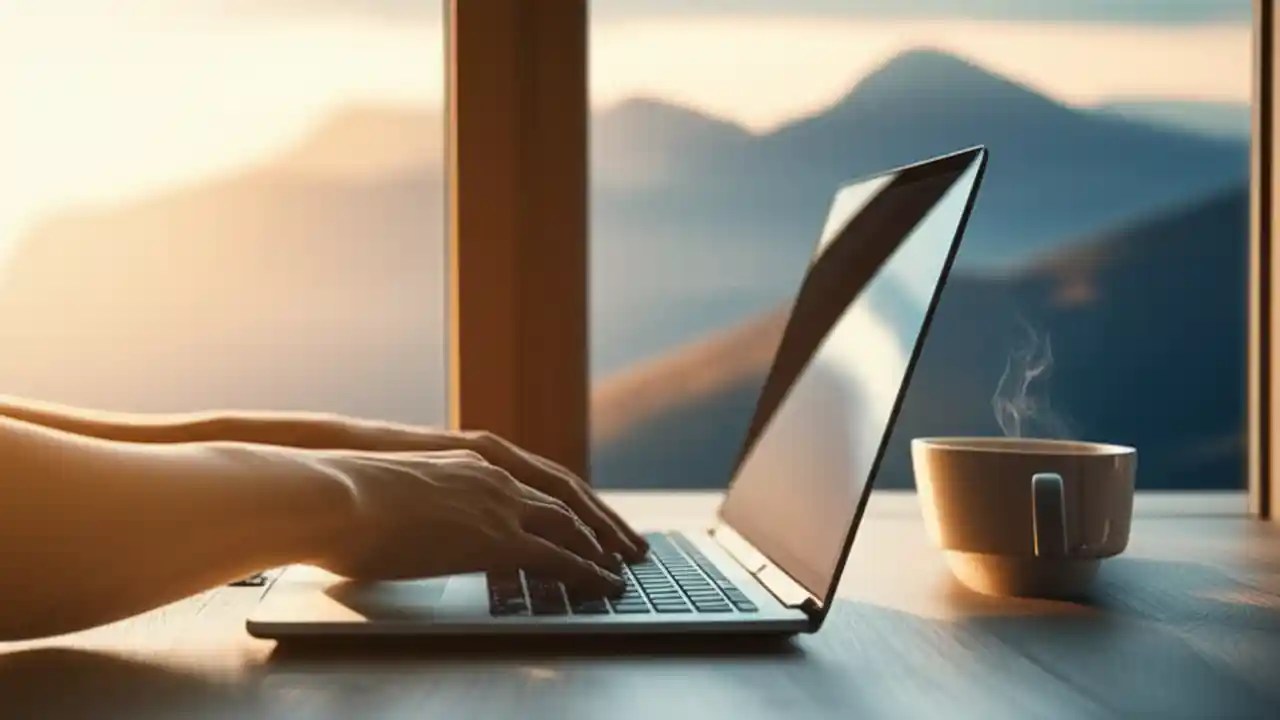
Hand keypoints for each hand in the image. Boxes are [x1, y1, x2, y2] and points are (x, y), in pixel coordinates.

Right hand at [300, 448, 624, 594]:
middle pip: (566, 497)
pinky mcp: (497, 538)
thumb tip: (412, 520)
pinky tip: (602, 584)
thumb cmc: (348, 498)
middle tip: (624, 543)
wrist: (338, 495)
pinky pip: (558, 556)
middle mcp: (494, 474)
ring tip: (623, 567)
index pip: (535, 480)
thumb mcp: (397, 489)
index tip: (586, 517)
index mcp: (471, 460)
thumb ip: (419, 500)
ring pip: (569, 524)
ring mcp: (499, 504)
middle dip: (598, 522)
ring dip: (600, 546)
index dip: (566, 501)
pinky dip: (586, 570)